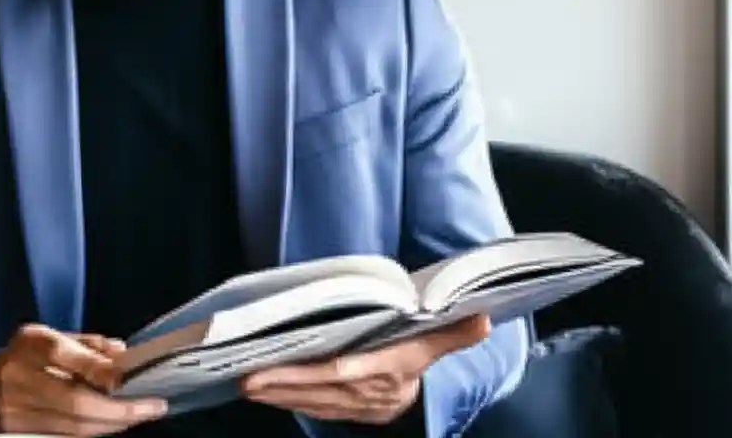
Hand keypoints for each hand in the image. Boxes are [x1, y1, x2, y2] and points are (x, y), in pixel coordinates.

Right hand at [0, 323, 166, 435]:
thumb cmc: (31, 357)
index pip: (65, 355)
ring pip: (73, 427)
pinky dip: (92, 432)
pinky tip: (111, 425)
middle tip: (150, 408)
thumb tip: (124, 358)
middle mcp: (15, 377)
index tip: (129, 380)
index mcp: (29, 344)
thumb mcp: (57, 338)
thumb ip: (91, 347)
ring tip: (137, 416)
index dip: (99, 370)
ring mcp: (12, 410)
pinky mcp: (14, 433)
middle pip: (74, 403)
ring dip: (110, 425)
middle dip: (118, 410)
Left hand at [240, 314, 491, 424]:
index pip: (354, 371)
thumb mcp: (436, 342)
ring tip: (247, 384)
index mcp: (390, 369)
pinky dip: (285, 400)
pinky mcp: (341, 411)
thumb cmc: (417, 355)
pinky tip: (263, 393)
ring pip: (311, 401)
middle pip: (323, 387)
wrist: (418, 396)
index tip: (303, 366)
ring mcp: (354, 405)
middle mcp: (369, 391)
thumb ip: (455, 332)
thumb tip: (483, 319)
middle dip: (284, 383)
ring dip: (278, 395)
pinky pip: (310, 408)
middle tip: (249, 376)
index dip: (329, 373)